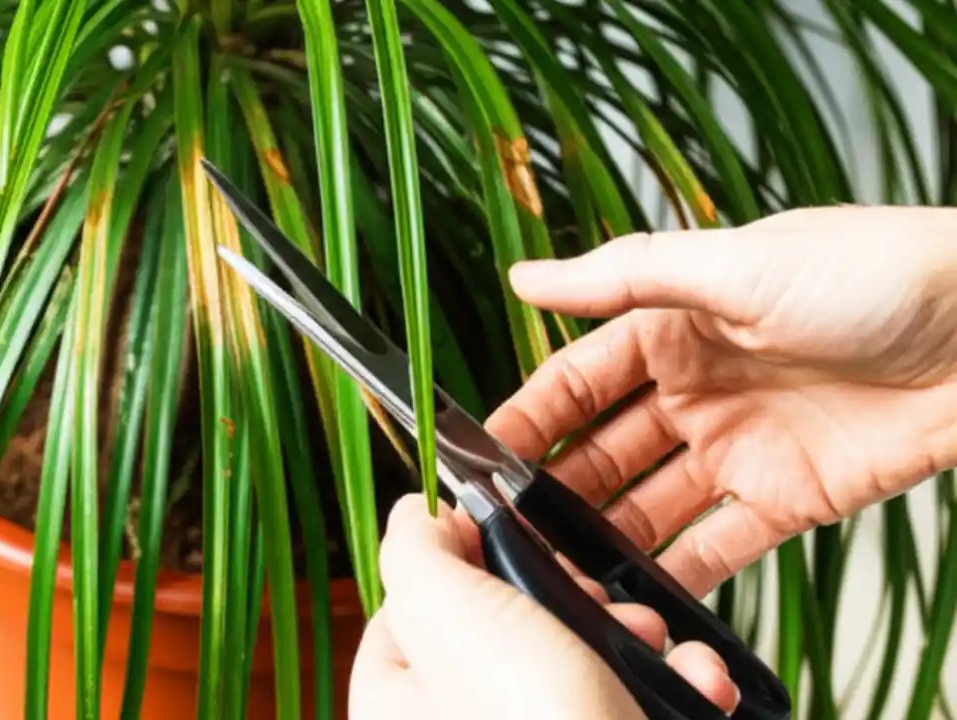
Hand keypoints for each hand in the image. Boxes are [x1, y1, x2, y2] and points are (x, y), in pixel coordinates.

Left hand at [349, 495, 740, 718]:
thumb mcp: (445, 612)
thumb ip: (413, 548)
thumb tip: (416, 513)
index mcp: (399, 700)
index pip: (411, 601)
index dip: (462, 555)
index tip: (506, 535)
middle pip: (505, 619)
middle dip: (569, 594)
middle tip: (591, 595)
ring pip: (580, 654)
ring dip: (630, 634)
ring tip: (650, 642)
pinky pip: (631, 695)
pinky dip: (671, 680)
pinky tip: (692, 681)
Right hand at [488, 206, 956, 596]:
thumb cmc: (875, 275)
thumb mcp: (734, 263)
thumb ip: (623, 277)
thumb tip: (526, 277)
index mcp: (673, 327)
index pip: (576, 381)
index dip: (528, 419)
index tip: (480, 456)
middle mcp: (695, 390)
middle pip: (603, 452)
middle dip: (554, 491)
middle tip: (508, 530)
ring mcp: (737, 448)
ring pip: (648, 505)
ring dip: (604, 539)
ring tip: (557, 570)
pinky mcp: (786, 498)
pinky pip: (717, 544)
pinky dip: (677, 573)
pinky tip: (637, 594)